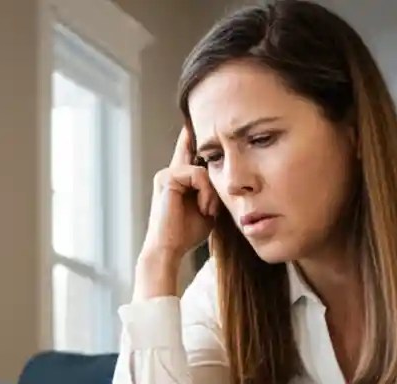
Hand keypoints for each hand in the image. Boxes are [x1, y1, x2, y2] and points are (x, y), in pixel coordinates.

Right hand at [142, 126, 219, 261]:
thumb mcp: (208, 207)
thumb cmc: (187, 233)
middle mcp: (171, 172)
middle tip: (216, 171)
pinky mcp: (166, 178)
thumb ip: (213, 191)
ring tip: (209, 209)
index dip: (197, 137)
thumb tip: (229, 181)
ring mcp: (167, 173)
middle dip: (210, 146)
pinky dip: (205, 192)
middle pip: (196, 149)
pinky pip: (197, 174)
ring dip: (211, 190)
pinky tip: (204, 208)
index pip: (190, 150)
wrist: (169, 249)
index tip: (209, 120)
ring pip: (202, 168)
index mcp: (179, 179)